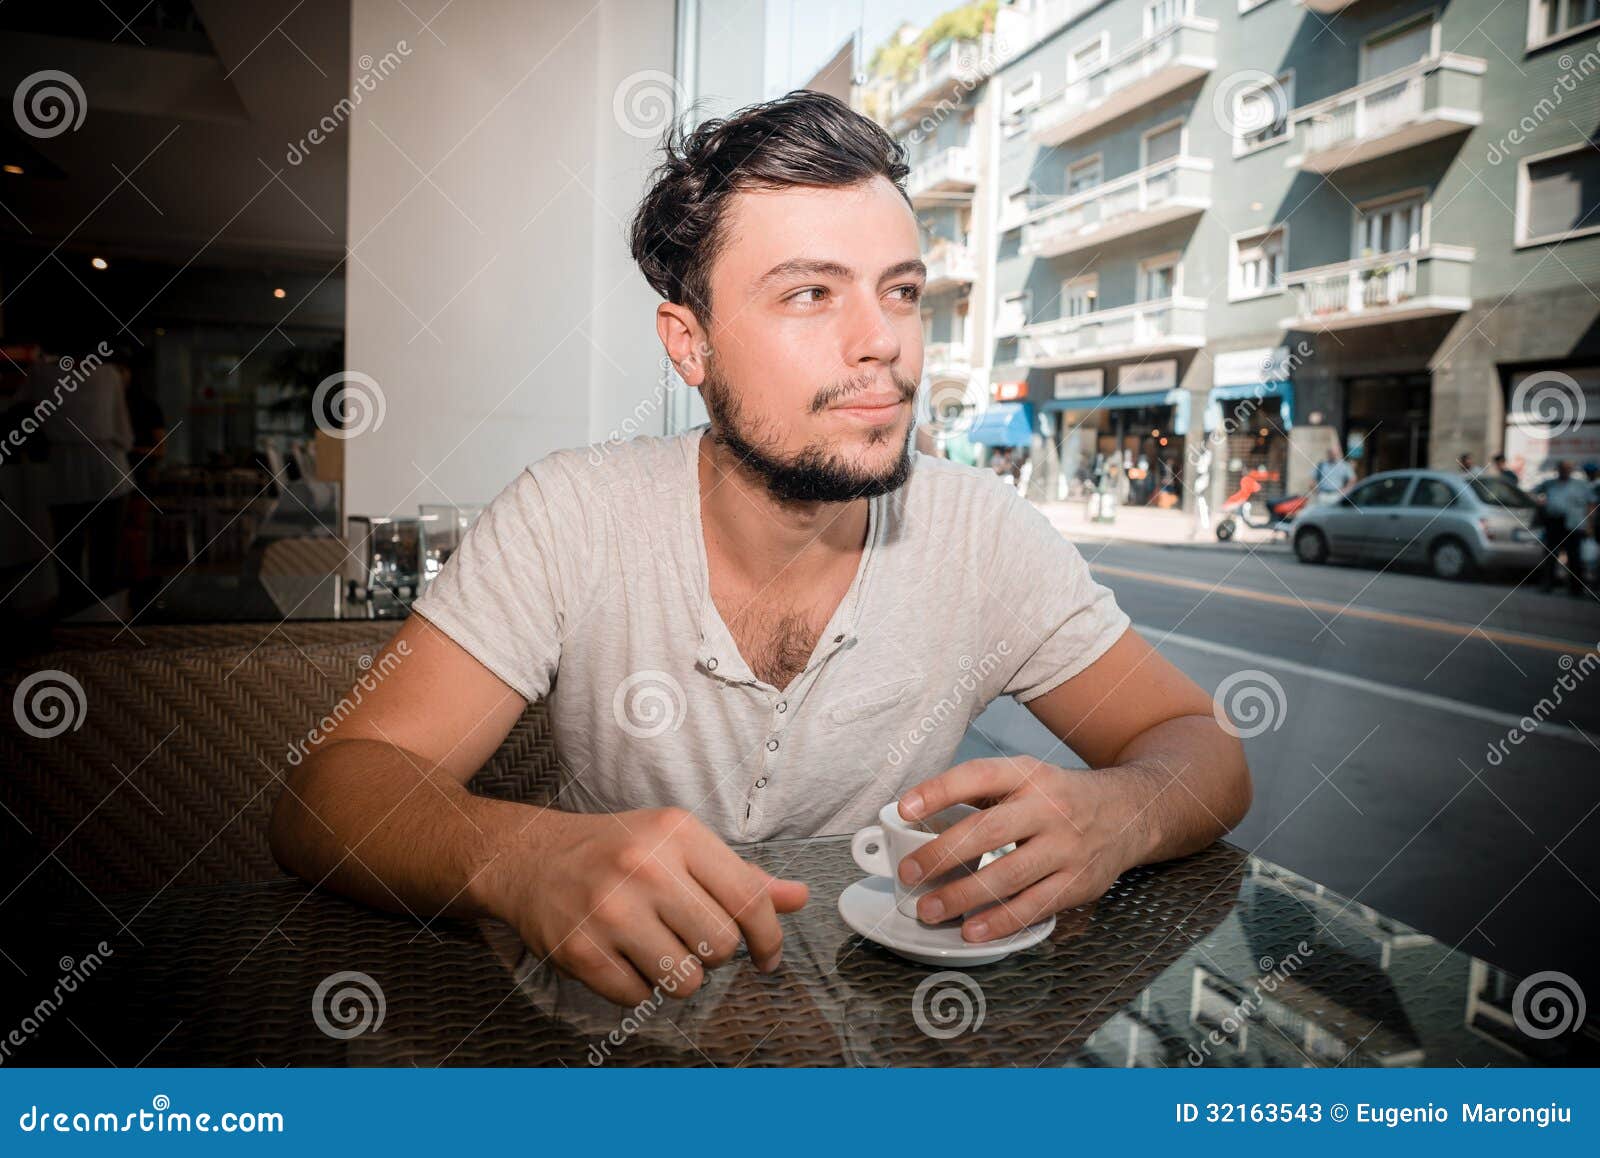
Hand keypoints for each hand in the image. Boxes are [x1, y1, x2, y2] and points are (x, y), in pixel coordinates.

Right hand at [478, 806, 808, 1005]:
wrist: (530, 857)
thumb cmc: (617, 850)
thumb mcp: (679, 844)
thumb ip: (740, 875)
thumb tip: (799, 898)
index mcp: (677, 834)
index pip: (749, 900)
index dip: (770, 938)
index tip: (767, 956)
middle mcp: (645, 867)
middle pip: (721, 947)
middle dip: (714, 955)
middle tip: (689, 939)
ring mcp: (609, 910)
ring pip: (685, 981)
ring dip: (679, 977)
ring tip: (656, 949)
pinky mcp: (580, 950)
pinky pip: (637, 998)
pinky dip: (637, 989)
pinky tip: (623, 958)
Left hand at [895, 758, 1146, 942]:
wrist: (1130, 811)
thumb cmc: (1060, 797)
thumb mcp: (1028, 777)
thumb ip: (982, 794)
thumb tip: (919, 819)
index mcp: (1028, 775)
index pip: (978, 776)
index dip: (939, 791)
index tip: (903, 809)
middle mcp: (1049, 808)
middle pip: (988, 831)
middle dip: (942, 854)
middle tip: (908, 873)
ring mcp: (1067, 847)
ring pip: (1008, 875)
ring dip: (962, 896)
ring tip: (929, 909)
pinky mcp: (1079, 882)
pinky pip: (1034, 906)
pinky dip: (1000, 921)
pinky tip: (972, 930)